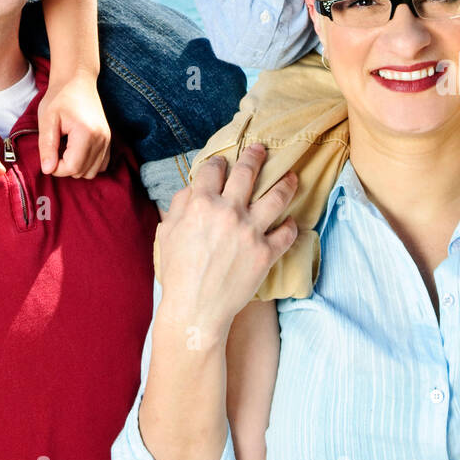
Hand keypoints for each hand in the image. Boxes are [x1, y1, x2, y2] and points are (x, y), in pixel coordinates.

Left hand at [38, 74, 110, 177]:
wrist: (77, 80)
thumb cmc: (59, 97)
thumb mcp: (47, 119)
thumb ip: (47, 146)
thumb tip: (48, 170)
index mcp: (86, 133)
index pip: (72, 167)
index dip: (56, 168)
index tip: (48, 154)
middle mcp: (102, 138)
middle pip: (82, 172)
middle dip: (65, 167)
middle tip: (55, 148)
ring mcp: (107, 139)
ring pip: (92, 172)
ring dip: (76, 166)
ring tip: (65, 148)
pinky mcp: (108, 139)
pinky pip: (101, 165)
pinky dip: (88, 164)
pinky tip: (76, 150)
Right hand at [156, 145, 297, 343]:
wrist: (195, 310)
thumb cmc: (177, 273)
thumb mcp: (167, 233)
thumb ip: (179, 205)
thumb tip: (192, 188)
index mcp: (201, 204)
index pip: (214, 169)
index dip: (218, 162)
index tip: (223, 161)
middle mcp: (228, 212)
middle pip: (248, 172)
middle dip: (255, 156)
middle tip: (261, 149)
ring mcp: (250, 232)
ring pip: (276, 197)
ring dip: (286, 183)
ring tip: (292, 176)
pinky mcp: (266, 253)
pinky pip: (286, 234)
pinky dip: (290, 226)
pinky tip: (290, 222)